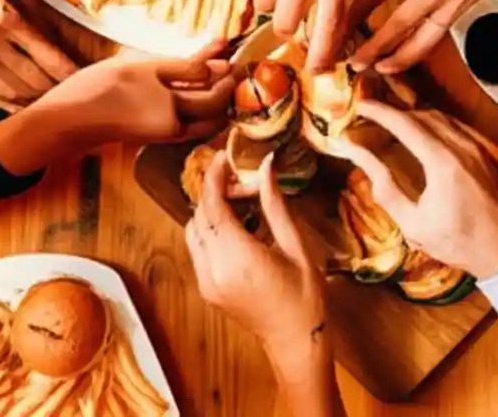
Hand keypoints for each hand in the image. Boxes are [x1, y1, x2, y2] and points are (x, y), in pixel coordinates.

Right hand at [0, 0, 76, 102]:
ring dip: (37, 98)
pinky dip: (14, 97)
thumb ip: (41, 18)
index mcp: (6, 21)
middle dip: (58, 89)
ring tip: (57, 99)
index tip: (88, 81)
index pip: (48, 58)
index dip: (70, 73)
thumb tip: (66, 47)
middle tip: (78, 93)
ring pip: (13, 91)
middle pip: (33, 81)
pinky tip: (29, 99)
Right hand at [0, 44, 236, 174]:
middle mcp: (174, 126)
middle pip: (214, 108)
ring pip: (206, 120)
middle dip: (227, 87)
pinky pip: (191, 123)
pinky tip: (197, 87)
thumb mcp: (140, 67)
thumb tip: (218, 65)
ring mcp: (167, 134)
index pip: (212, 88)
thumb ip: (181, 66)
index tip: (231, 49)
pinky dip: (201, 108)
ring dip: (218, 101)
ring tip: (219, 76)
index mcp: (171, 108)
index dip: (225, 68)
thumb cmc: (98, 89)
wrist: (67, 120)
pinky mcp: (158, 135)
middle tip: (231, 64)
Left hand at [186, 151, 327, 363]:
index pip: (212, 205)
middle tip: (245, 184)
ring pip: (193, 231)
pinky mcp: (206, 289)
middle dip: (217, 193)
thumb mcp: (295, 246)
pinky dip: (210, 232)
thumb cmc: (304, 296)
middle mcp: (215, 269)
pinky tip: (238, 230)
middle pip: (199, 215)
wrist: (294, 340)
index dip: (214, 176)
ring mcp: (206, 281)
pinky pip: (198, 250)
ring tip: (242, 206)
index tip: (222, 157)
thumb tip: (266, 166)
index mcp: (239, 257)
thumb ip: (275, 204)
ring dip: (210, 212)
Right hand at [334, 101, 497, 278]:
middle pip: (422, 115)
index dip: (380, 111)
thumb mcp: (412, 223)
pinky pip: (456, 126)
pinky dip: (433, 121)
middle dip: (394, 111)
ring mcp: (477, 148)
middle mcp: (462, 147)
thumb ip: (384, 187)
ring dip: (413, 114)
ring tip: (391, 121)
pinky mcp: (485, 153)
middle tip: (371, 115)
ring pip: (441, 117)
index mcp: (442, 162)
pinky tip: (422, 131)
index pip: (405, 123)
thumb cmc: (458, 243)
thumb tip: (358, 156)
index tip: (360, 106)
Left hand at [347, 0, 497, 73]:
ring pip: (414, 39)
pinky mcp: (466, 7)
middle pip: (388, 24)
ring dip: (392, 57)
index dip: (352, 10)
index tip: (340, 21)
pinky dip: (420, 49)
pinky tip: (410, 55)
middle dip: (367, 45)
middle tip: (349, 60)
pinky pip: (437, 34)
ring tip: (376, 68)